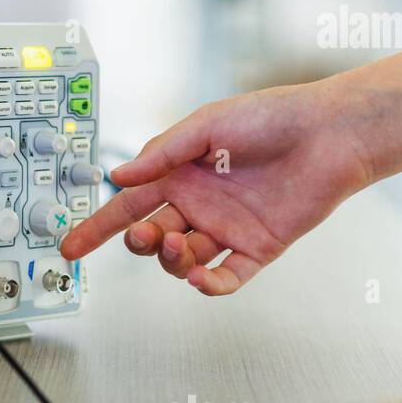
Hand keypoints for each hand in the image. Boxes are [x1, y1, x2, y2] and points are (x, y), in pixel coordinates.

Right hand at [59, 80, 374, 294]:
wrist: (329, 132)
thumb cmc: (271, 117)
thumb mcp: (206, 124)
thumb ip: (162, 153)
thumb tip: (119, 175)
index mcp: (178, 175)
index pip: (127, 206)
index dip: (97, 228)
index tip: (71, 246)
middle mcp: (198, 205)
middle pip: (150, 238)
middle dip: (138, 244)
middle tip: (144, 237)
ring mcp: (225, 229)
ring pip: (181, 260)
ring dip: (170, 260)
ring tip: (175, 246)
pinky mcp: (256, 249)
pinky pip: (225, 278)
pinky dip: (209, 285)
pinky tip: (199, 278)